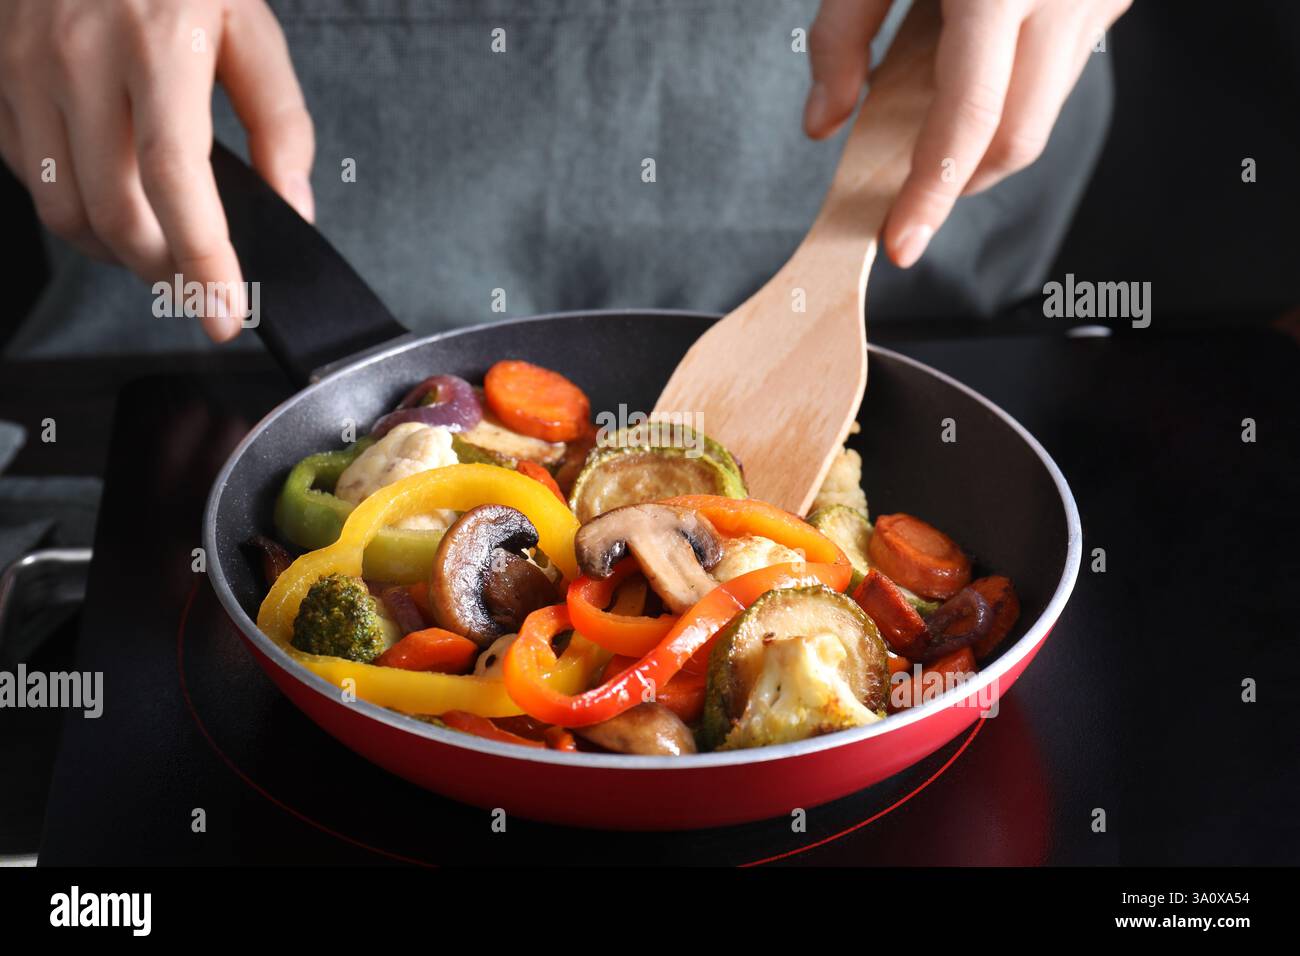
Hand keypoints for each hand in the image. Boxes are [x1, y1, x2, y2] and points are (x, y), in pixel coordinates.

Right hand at [0, 0, 313, 340]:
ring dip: (116, 251)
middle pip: (114, 212)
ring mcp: (23, 67)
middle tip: (198, 283)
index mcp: (157, 43)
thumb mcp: (249, 26)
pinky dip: (74, 210)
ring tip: (160, 249)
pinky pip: (30, 177)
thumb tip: (294, 207)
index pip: (177, 179)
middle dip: (162, 270)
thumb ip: (280, 121)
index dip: (203, 260)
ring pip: (61, 209)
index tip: (221, 315)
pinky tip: (113, 199)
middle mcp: (78, 56)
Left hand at [804, 0, 1131, 267]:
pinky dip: (1007, 92)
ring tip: (936, 97)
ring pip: (1042, 113)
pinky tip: (974, 57)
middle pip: (1017, 140)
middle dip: (958, 181)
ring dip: (982, 136)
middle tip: (909, 188)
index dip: (930, 195)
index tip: (900, 244)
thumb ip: (840, 37)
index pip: (967, 122)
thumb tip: (821, 125)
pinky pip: (1056, 73)